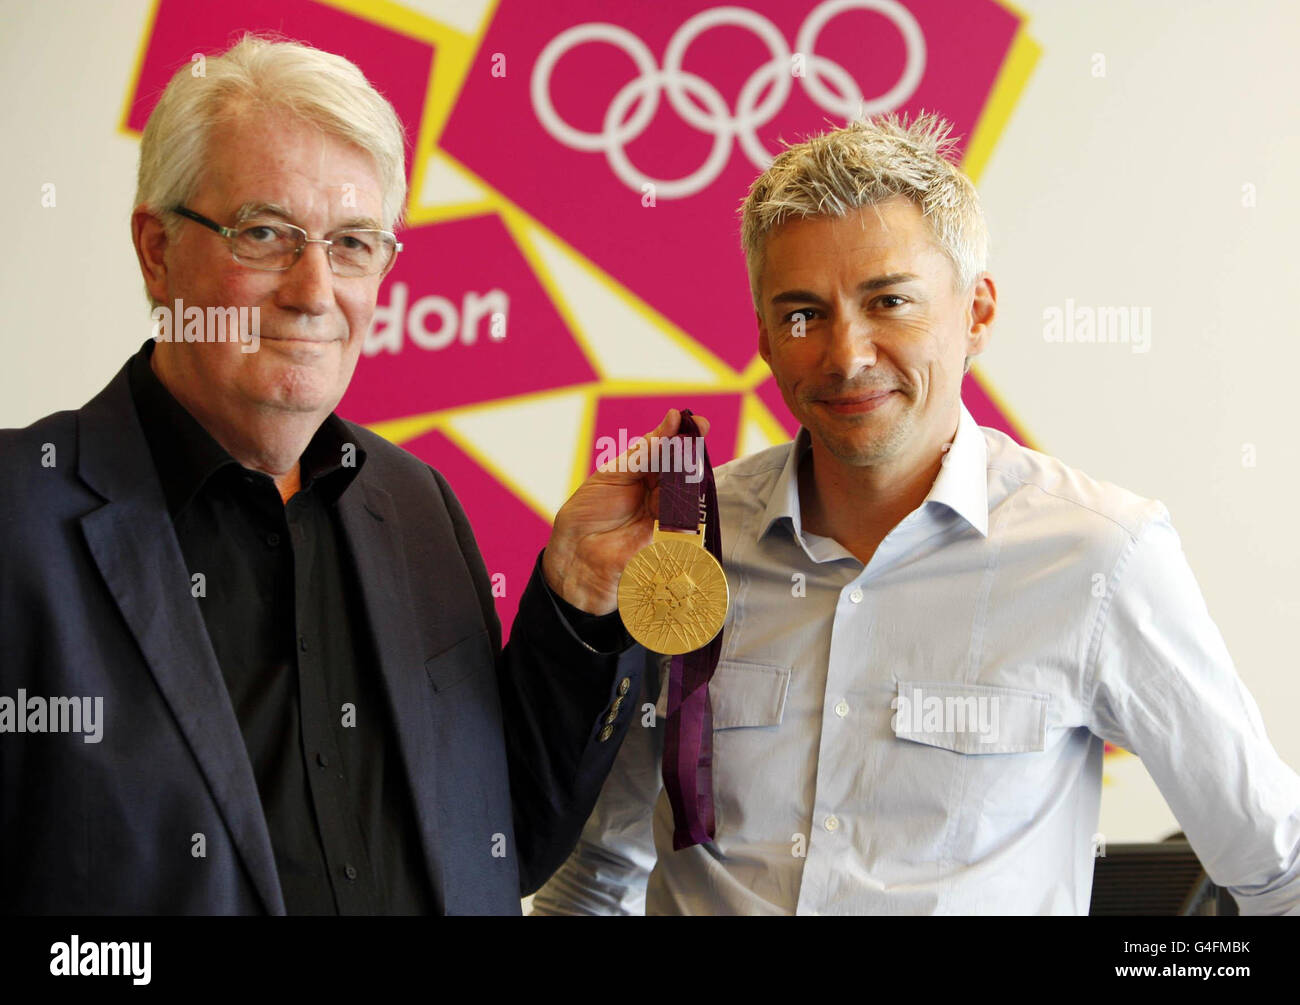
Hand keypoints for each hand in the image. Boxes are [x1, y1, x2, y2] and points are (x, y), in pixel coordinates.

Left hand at [542, 408, 710, 614]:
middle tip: (696, 433)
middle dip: (690, 449)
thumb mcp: (613, 474)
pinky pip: (684, 512)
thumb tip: (671, 419)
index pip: (665, 446)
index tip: (697, 421)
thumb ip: (644, 452)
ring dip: (689, 471)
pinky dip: (685, 498)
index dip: (681, 433)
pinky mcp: (670, 533)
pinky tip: (684, 486)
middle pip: (680, 465)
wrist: (577, 556)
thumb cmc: (588, 513)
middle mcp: (655, 489)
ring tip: (687, 456)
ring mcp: (664, 511)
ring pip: (685, 487)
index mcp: (639, 470)